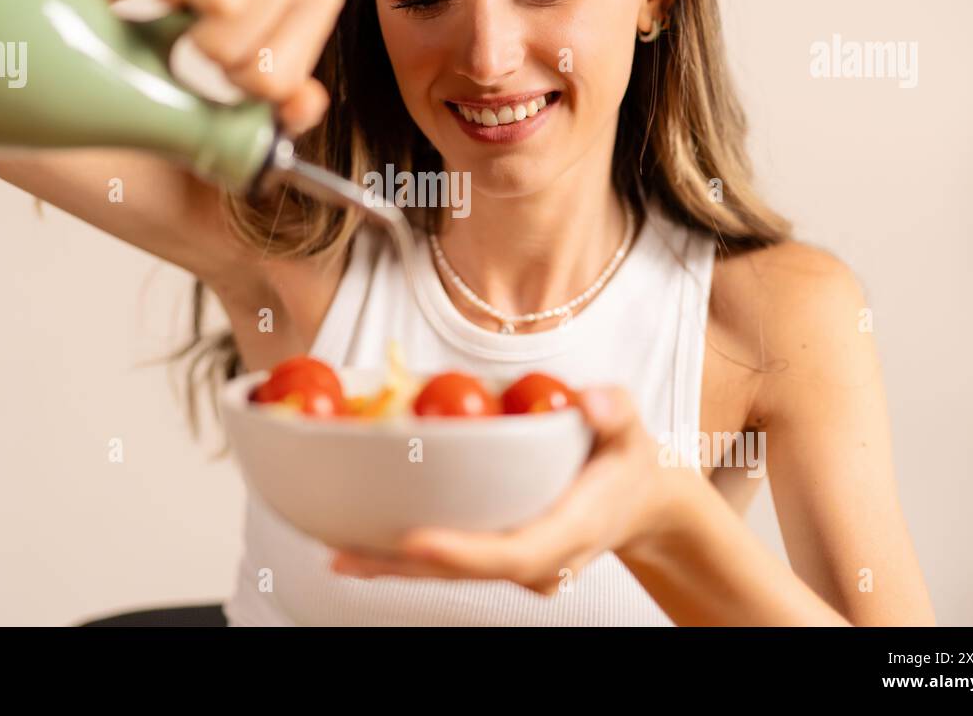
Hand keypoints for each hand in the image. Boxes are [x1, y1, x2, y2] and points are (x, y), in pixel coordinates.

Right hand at [148, 0, 343, 137]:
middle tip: (202, 24)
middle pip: (245, 49)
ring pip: (222, 5)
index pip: (275, 81)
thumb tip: (306, 105)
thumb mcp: (242, 69)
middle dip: (212, 50)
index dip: (235, 82)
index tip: (231, 55)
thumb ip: (283, 101)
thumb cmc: (198, 10)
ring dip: (187, 15)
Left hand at [330, 387, 692, 595]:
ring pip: (450, 573)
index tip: (415, 539)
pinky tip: (358, 543)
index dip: (463, 551)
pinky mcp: (498, 557)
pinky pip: (448, 562)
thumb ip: (614, 410)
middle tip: (344, 553)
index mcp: (571, 529)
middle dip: (404, 566)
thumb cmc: (626, 460)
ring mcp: (517, 565)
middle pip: (466, 572)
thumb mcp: (630, 428)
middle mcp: (539, 560)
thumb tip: (591, 399)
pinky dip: (403, 556)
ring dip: (393, 566)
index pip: (515, 552)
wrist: (637, 503)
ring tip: (336, 550)